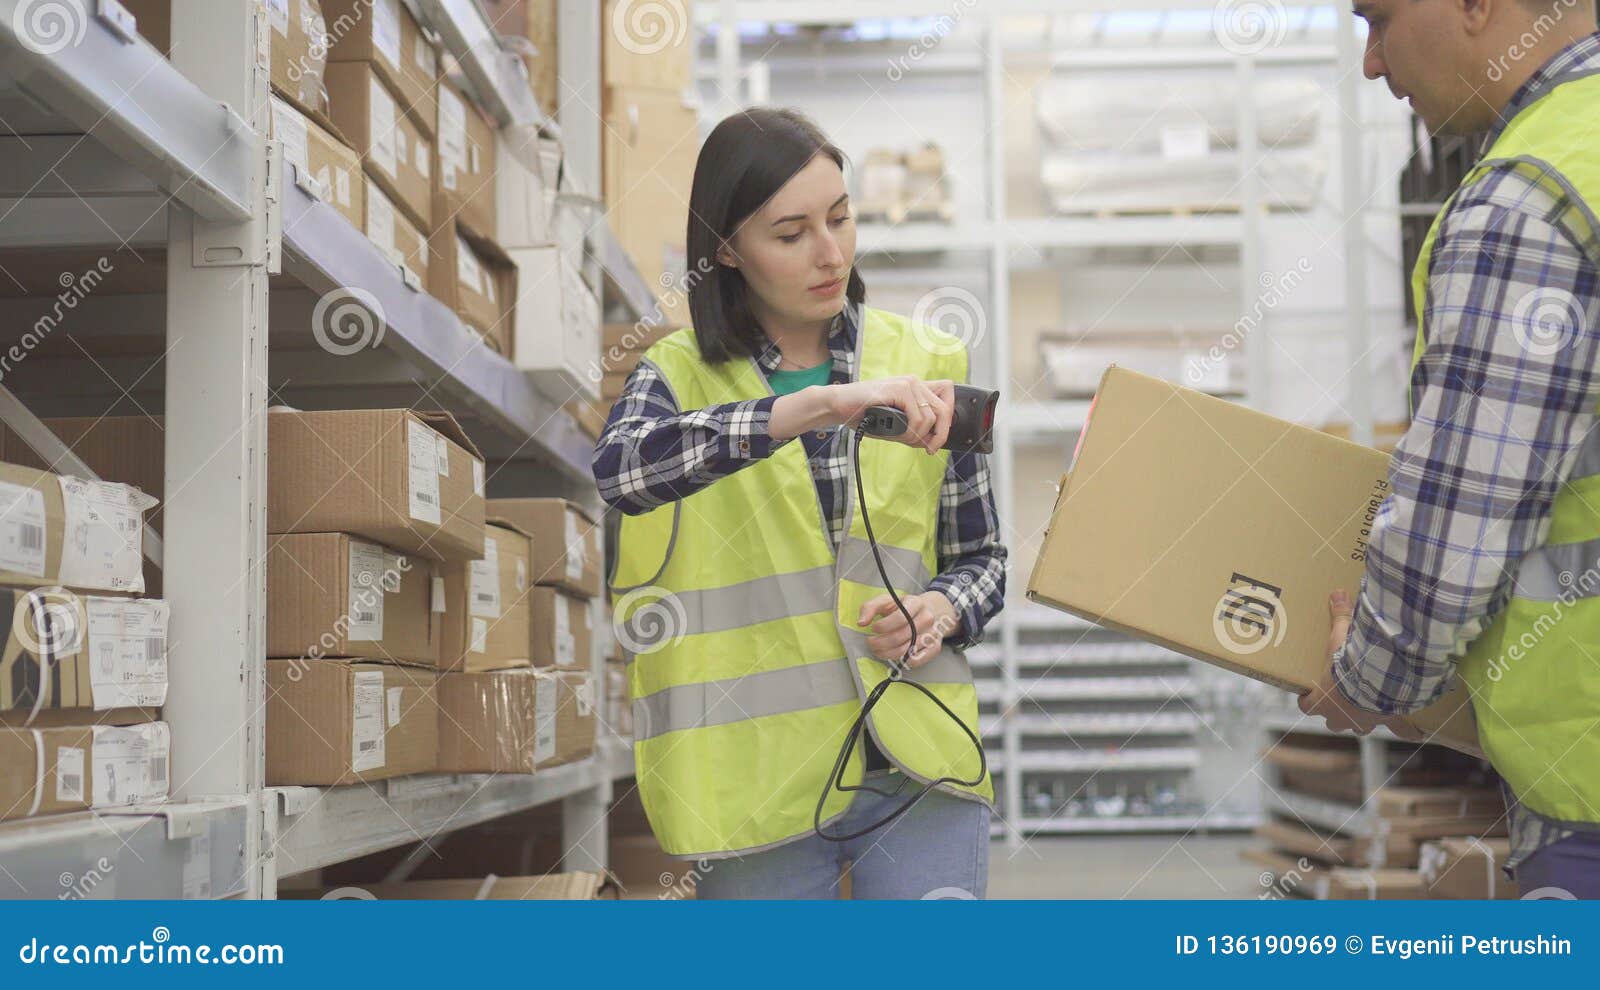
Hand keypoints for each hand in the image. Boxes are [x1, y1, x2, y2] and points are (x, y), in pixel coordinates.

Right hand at [825, 376, 954, 453]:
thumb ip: (914, 430)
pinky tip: (897, 434)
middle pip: (944, 409)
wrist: (839, 406)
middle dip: (940, 434)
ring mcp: (907, 384)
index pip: (947, 396)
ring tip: (904, 440)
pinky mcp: (899, 389)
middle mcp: (914, 382)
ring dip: (919, 436)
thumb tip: (932, 443)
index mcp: (916, 388)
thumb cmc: (864, 415)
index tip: (937, 438)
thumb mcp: (895, 425)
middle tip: (929, 449)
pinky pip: (917, 417)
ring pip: (931, 417)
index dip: (947, 419)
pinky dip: (910, 432)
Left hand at [856, 591, 960, 667]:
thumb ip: (870, 608)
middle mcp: (927, 618)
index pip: (900, 618)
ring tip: (878, 650)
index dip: (883, 626)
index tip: (873, 628)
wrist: (930, 611)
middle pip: (901, 636)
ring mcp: (932, 634)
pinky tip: (893, 654)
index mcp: (916, 603)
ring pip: (906, 650)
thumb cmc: (904, 607)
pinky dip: (901, 660)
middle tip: (871, 642)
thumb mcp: (886, 601)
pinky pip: (916, 660)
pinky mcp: (934, 648)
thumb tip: (861, 622)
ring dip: (887, 654)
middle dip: (880, 643)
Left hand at [1298, 590, 1418, 738]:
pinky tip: (1416, 731)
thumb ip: (1338, 616)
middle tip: (1341, 698)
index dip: (1307, 700)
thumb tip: (1336, 594)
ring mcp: (1366, 722)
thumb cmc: (1352, 660)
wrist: (1383, 677)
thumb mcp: (1341, 635)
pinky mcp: (1389, 721)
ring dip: (1364, 719)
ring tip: (1370, 707)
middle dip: (1337, 712)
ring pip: (1361, 729)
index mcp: (1323, 701)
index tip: (1308, 693)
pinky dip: (1408, 729)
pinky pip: (1401, 731)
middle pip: (1334, 722)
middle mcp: (1343, 717)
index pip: (1307, 706)